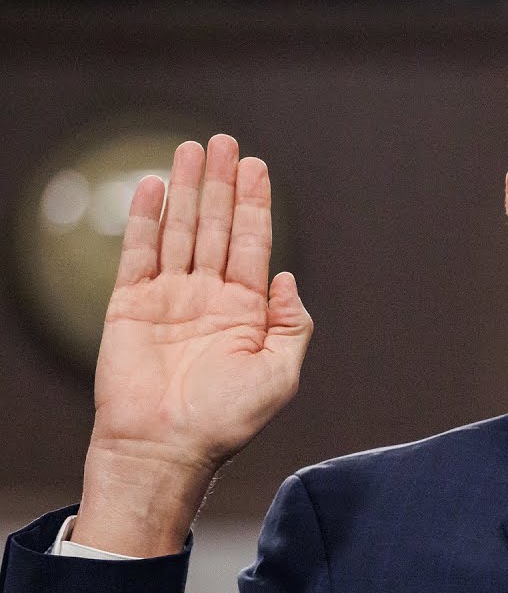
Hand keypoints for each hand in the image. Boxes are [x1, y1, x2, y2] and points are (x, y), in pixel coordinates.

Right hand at [71, 134, 312, 555]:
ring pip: (180, 230)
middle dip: (221, 184)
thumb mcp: (280, 374)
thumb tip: (289, 276)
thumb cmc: (226, 421)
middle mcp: (209, 298)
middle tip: (224, 142)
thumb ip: (291, 324)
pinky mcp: (131, 306)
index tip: (256, 167)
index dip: (255, 204)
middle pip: (217, 226)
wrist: (165, 450)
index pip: (253, 243)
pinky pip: (139, 253)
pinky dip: (145, 219)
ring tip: (192, 149)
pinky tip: (152, 187)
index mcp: (246, 311)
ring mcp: (170, 299)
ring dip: (187, 189)